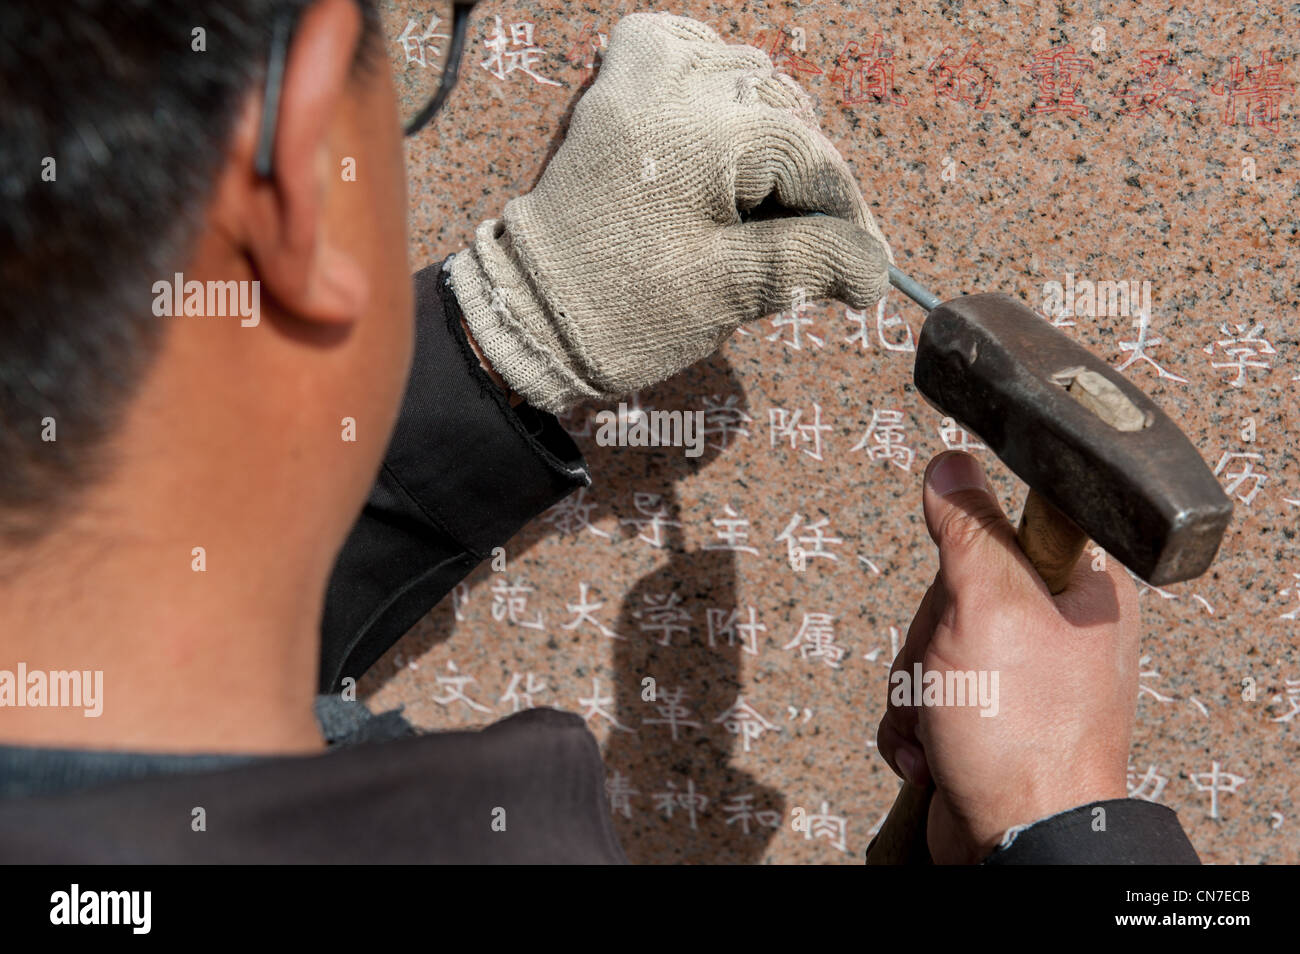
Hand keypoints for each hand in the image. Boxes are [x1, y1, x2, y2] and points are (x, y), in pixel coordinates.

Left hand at [447, 13, 890, 412]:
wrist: (530, 315)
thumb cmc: (622, 311)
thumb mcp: (730, 292)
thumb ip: (813, 261)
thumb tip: (875, 264)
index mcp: (701, 135)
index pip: (811, 156)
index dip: (846, 213)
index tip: (861, 265)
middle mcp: (670, 87)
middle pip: (784, 111)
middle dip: (805, 176)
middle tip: (806, 241)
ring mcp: (636, 79)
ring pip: (744, 74)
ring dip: (767, 127)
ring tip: (757, 201)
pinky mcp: (614, 86)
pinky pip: (683, 49)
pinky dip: (713, 79)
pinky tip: (719, 126)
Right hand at [875, 451, 1140, 863]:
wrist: (1020, 843)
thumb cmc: (1025, 736)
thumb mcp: (989, 607)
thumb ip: (969, 530)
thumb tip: (951, 466)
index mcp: (1078, 587)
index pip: (999, 524)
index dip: (965, 558)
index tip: (964, 589)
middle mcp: (1054, 626)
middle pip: (950, 589)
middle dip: (929, 640)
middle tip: (953, 669)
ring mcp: (1019, 674)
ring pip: (928, 643)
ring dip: (915, 688)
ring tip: (943, 720)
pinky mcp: (987, 713)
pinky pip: (923, 693)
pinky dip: (914, 723)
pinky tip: (934, 747)